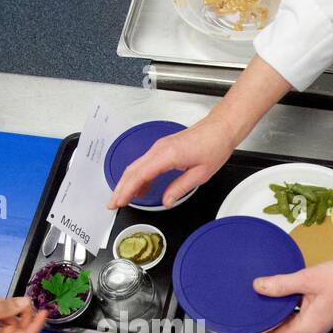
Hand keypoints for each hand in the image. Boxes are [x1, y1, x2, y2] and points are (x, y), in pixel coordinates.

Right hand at [0, 296, 47, 332]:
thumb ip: (5, 307)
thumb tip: (24, 302)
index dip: (37, 321)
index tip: (44, 310)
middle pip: (20, 331)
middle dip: (20, 313)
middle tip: (17, 298)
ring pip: (12, 329)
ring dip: (8, 314)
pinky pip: (3, 331)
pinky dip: (1, 319)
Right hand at [107, 113, 237, 208]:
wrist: (220, 128)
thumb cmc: (214, 145)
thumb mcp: (200, 174)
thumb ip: (180, 188)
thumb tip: (166, 201)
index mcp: (168, 155)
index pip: (140, 175)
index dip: (127, 190)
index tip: (119, 202)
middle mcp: (159, 149)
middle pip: (132, 170)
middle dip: (120, 188)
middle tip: (112, 204)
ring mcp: (159, 147)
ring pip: (136, 166)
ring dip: (127, 183)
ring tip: (122, 199)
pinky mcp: (163, 148)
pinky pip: (145, 164)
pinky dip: (138, 177)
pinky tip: (140, 189)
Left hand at [246, 260, 332, 332]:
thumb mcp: (308, 280)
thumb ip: (281, 284)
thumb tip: (259, 286)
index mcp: (307, 327)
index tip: (244, 331)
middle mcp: (312, 329)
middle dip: (263, 329)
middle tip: (247, 316)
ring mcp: (318, 322)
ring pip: (289, 325)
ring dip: (274, 318)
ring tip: (259, 305)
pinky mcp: (322, 313)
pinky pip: (298, 316)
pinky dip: (286, 310)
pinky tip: (280, 296)